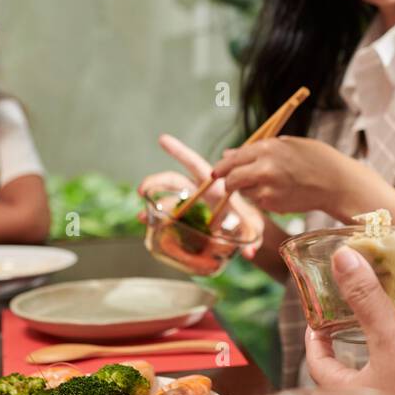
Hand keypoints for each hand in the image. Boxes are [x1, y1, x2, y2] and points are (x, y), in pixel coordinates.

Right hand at [137, 134, 263, 259]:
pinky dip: (156, 220)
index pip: (195, 165)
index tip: (162, 139)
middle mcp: (200, 193)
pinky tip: (145, 222)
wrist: (245, 233)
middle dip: (157, 182)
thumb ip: (252, 240)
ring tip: (143, 216)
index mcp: (215, 186)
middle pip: (175, 181)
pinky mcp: (185, 219)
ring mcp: (190, 206)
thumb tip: (249, 255)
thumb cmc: (249, 223)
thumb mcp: (252, 228)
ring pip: (169, 200)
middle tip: (141, 189)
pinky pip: (168, 216)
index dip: (180, 152)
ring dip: (154, 206)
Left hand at [211, 136, 353, 216]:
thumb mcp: (287, 145)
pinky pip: (259, 202)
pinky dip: (263, 199)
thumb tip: (228, 154)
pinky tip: (281, 192)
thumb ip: (256, 150)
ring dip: (249, 190)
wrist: (337, 183)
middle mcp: (264, 168)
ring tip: (270, 184)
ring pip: (244, 193)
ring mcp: (267, 188)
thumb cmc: (316, 159)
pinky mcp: (273, 204)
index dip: (222, 167)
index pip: (233, 159)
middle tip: (233, 184)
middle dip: (229, 182)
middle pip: (231, 179)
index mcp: (267, 148)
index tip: (217, 172)